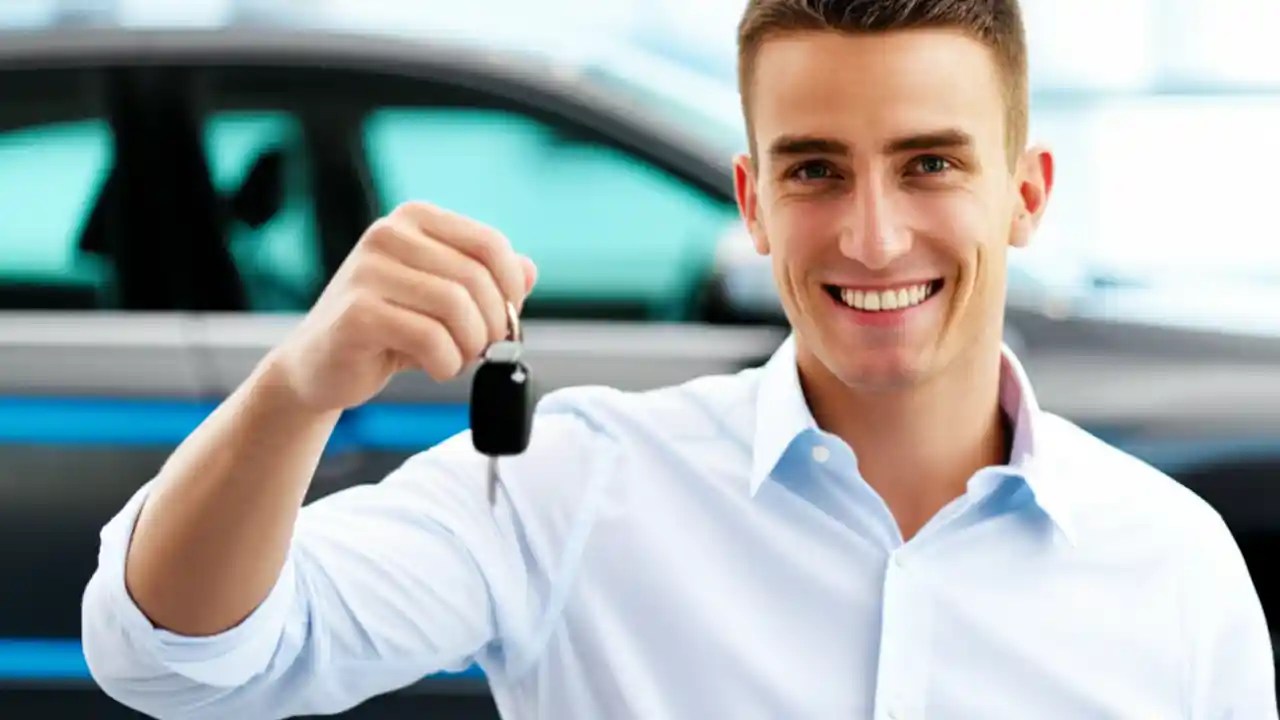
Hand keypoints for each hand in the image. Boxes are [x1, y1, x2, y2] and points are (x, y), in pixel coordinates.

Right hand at [264, 202, 537, 413]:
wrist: (320, 367)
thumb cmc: (389, 331)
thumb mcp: (443, 298)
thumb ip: (487, 281)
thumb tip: (530, 269)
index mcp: (414, 219)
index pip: (490, 244)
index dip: (511, 289)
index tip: (507, 319)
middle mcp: (388, 235)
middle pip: (477, 278)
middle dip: (493, 324)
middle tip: (484, 350)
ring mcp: (367, 270)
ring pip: (456, 306)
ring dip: (470, 346)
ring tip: (457, 359)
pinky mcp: (357, 312)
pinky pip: (429, 338)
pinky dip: (446, 362)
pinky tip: (436, 368)